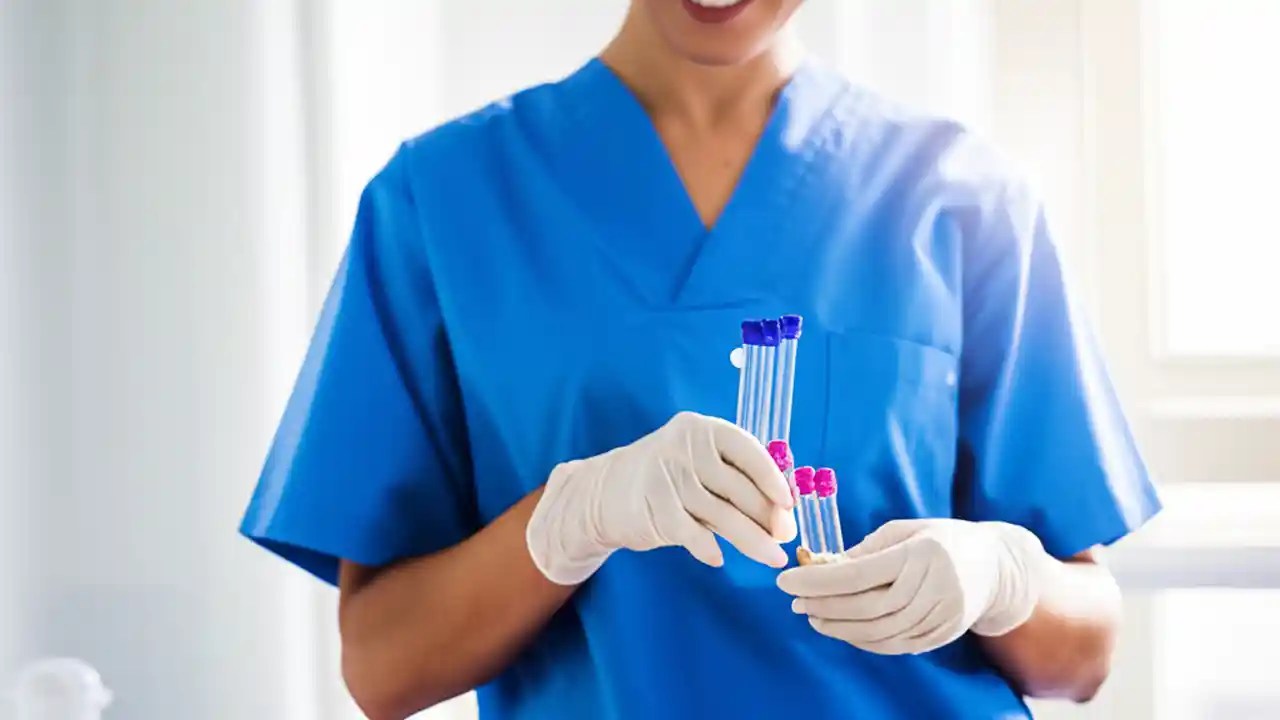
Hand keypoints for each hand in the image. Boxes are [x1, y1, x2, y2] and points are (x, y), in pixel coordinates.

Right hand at [527, 412, 797, 584]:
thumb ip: (736, 479)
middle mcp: (685, 447)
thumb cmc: (669, 478)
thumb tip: (784, 513)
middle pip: (737, 487)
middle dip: (767, 516)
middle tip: (786, 538)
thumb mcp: (700, 464)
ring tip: (772, 557)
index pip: (746, 450)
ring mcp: (667, 476)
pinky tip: (719, 558)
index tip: (789, 504)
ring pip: (720, 514)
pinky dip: (708, 547)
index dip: (771, 478)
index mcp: (702, 430)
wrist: (606, 491)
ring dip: (751, 540)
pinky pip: (690, 532)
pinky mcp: (652, 507)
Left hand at [777, 519, 1050, 654]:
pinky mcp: (944, 634)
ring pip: (880, 632)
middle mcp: (934, 585)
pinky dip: (864, 641)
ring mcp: (942, 614)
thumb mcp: (905, 530)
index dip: (818, 581)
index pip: (859, 574)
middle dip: (824, 606)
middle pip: (867, 607)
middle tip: (795, 603)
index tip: (786, 582)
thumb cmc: (941, 540)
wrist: (996, 566)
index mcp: (921, 552)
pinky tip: (842, 630)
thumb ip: (864, 550)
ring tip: (813, 617)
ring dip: (840, 628)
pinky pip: (896, 645)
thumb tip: (820, 566)